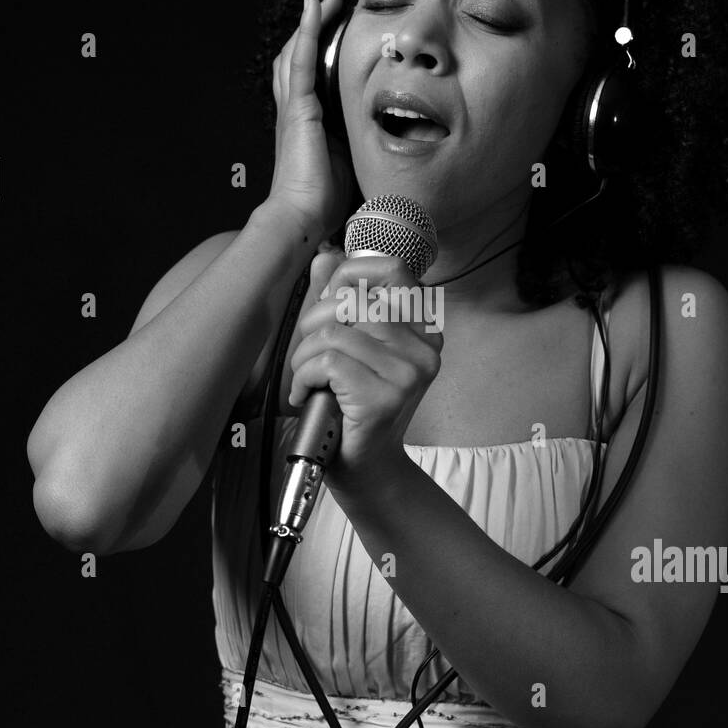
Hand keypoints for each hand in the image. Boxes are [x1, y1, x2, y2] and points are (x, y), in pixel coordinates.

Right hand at [267, 0, 356, 240]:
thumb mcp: (347, 167)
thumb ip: (356, 150)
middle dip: (312, 31)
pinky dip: (308, 31)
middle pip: (297, 60)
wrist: (302, 218)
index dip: (316, 55)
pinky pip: (302, 61)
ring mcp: (294, 108)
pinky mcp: (299, 109)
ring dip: (311, 23)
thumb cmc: (322, 204)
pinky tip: (315, 7)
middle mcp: (294, 113)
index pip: (307, 81)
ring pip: (297, 53)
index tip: (332, 36)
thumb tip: (382, 150)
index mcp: (305, 127)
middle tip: (329, 6)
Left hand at [288, 250, 443, 488]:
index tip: (328, 300)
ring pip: (333, 332)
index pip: (392, 270)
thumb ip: (340, 301)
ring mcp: (408, 373)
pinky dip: (304, 377)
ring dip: (303, 356)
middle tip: (308, 354)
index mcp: (423, 329)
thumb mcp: (351, 348)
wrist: (367, 469)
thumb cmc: (355, 407)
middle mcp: (424, 348)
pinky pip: (327, 361)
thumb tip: (325, 257)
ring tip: (305, 379)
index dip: (349, 274)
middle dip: (313, 322)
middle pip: (352, 300)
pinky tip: (306, 395)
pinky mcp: (385, 396)